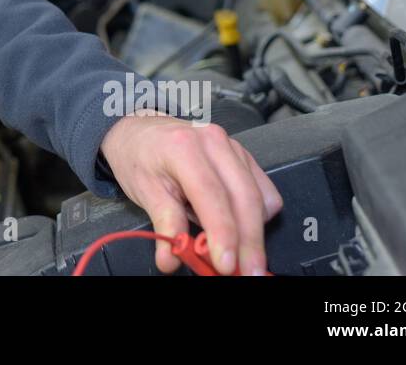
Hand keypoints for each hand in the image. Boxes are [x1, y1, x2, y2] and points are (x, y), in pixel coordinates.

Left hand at [98, 112, 281, 274]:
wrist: (141, 131)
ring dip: (253, 231)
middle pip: (245, 198)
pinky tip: (237, 224)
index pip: (212, 195)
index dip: (223, 234)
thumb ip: (164, 224)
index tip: (226, 264)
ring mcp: (233, 147)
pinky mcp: (245, 156)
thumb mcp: (143, 190)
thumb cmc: (139, 157)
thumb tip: (171, 259)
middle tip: (246, 273)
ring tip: (232, 250)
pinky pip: (265, 192)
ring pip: (260, 198)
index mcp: (184, 147)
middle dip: (249, 242)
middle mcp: (214, 142)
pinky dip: (257, 216)